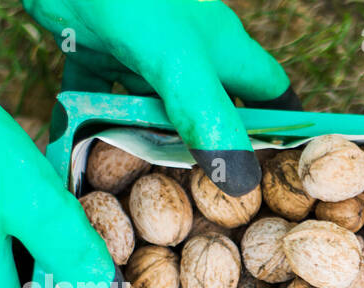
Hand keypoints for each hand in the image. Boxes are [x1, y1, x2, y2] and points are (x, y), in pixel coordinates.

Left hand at [24, 0, 298, 195]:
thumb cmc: (135, 2)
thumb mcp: (181, 67)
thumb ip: (209, 121)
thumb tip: (243, 183)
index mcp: (226, 49)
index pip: (272, 92)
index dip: (281, 126)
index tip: (282, 167)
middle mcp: (193, 50)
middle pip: (214, 107)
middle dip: (211, 146)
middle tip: (206, 192)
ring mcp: (146, 48)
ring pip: (157, 105)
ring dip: (149, 137)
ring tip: (144, 181)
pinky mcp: (100, 44)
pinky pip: (100, 90)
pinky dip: (92, 115)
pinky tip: (81, 144)